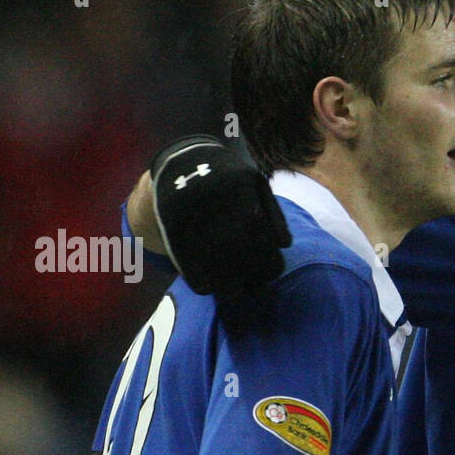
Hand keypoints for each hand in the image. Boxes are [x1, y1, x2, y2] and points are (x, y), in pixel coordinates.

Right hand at [147, 135, 289, 297]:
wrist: (181, 162)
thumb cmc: (230, 181)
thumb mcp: (255, 184)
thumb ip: (273, 213)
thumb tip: (284, 244)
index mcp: (235, 183)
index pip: (255, 227)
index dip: (268, 255)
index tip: (275, 271)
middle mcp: (209, 196)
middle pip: (234, 243)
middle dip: (252, 270)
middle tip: (261, 285)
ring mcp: (186, 210)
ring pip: (208, 254)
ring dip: (226, 281)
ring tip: (240, 292)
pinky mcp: (170, 224)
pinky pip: (182, 255)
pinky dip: (197, 278)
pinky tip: (210, 289)